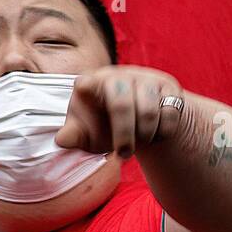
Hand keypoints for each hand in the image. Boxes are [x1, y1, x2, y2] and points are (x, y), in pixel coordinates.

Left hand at [56, 65, 185, 159]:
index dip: (86, 85)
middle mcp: (117, 76)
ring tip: (138, 146)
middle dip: (123, 136)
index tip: (84, 89)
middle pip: (121, 105)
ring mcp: (144, 78)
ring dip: (144, 137)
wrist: (140, 122)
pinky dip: (162, 131)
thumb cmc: (104, 127)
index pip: (86, 82)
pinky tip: (154, 134)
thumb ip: (74, 136)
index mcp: (91, 84)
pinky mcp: (166, 86)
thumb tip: (61, 140)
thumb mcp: (87, 134)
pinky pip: (169, 112)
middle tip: (122, 155)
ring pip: (149, 111)